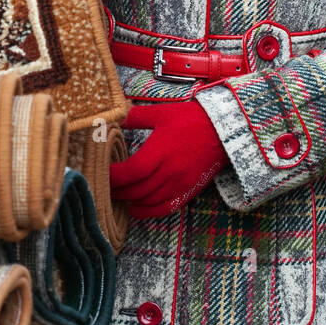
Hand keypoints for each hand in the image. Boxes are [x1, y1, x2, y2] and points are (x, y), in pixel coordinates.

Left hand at [109, 98, 227, 218]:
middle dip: (117, 190)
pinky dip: (147, 211)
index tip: (101, 172)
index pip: (132, 171)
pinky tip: (135, 208)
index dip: (115, 176)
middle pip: (137, 189)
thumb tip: (114, 116)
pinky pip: (164, 208)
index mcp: (161, 150)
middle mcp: (170, 171)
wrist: (223, 132)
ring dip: (129, 201)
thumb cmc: (190, 119)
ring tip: (115, 195)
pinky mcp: (187, 192)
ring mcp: (179, 184)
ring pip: (148, 201)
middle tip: (103, 186)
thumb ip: (136, 116)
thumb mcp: (161, 112)